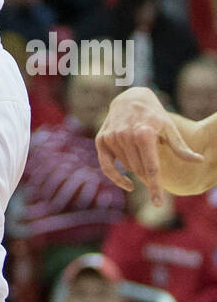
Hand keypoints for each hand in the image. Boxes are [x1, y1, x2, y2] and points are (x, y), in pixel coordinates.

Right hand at [95, 87, 202, 207]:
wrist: (130, 98)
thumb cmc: (154, 115)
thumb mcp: (170, 128)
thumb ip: (181, 148)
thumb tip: (199, 161)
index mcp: (144, 134)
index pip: (151, 168)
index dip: (155, 187)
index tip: (158, 203)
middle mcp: (125, 135)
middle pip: (139, 170)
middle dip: (149, 177)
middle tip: (156, 174)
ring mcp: (112, 137)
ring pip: (127, 168)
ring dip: (137, 170)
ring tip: (144, 156)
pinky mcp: (101, 139)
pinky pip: (106, 166)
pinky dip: (116, 178)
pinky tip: (128, 184)